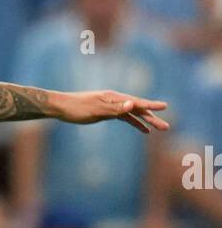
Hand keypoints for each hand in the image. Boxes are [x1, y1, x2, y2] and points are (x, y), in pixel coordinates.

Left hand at [54, 90, 168, 132]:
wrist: (61, 107)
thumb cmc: (76, 108)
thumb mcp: (95, 110)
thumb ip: (115, 108)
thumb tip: (132, 104)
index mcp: (114, 98)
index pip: (137, 102)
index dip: (151, 105)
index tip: (165, 107)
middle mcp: (115, 100)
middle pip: (138, 108)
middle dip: (152, 117)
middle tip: (166, 127)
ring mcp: (111, 106)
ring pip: (133, 114)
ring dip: (146, 121)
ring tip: (158, 129)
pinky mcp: (107, 112)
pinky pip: (125, 118)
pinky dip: (135, 123)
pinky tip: (142, 129)